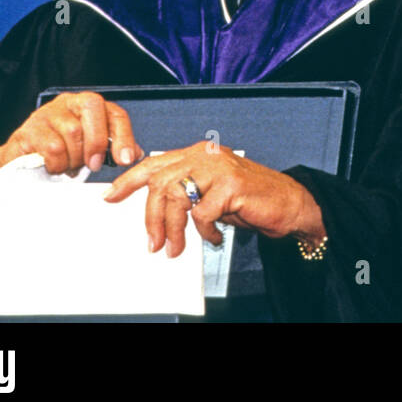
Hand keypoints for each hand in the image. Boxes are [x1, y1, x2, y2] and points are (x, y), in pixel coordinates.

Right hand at [0, 91, 141, 182]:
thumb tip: (136, 153)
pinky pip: (52, 147)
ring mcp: (47, 113)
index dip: (124, 137)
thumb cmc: (59, 152)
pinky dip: (58, 163)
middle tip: (93, 165)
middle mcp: (69, 103)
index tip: (126, 159)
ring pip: (73, 131)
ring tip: (69, 165)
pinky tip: (54, 166)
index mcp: (88, 106)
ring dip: (74, 157)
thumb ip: (111, 147)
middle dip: (97, 142)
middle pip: (93, 110)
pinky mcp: (29, 129)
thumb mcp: (89, 148)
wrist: (20, 162)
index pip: (115, 113)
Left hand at [103, 140, 323, 257]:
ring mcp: (220, 167)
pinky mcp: (231, 185)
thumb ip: (187, 191)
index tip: (110, 196)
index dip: (129, 179)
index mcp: (199, 153)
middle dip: (151, 218)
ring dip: (173, 229)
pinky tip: (215, 237)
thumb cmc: (252, 200)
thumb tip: (154, 211)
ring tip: (176, 248)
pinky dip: (204, 231)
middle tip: (154, 243)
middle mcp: (207, 155)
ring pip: (176, 196)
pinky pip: (202, 212)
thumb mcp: (212, 193)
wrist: (291, 204)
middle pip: (160, 182)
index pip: (155, 162)